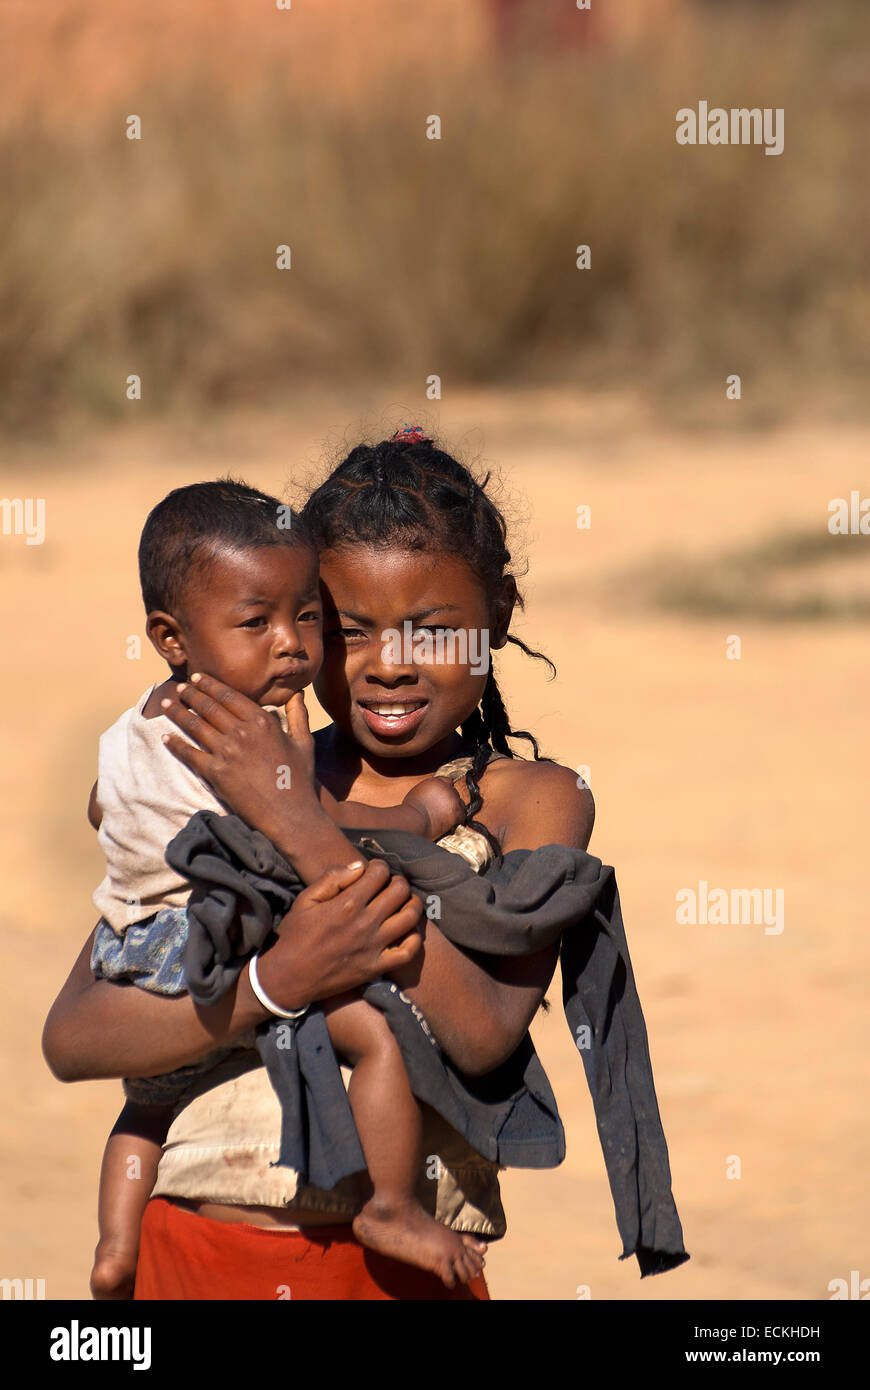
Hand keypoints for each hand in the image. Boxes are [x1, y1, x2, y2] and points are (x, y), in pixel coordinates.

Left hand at [160, 675, 317, 838]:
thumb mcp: (304, 742)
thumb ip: (298, 714)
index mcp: (262, 721)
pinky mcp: (215, 773)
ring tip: (166, 705)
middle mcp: (242, 732)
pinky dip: (175, 744)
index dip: (210, 684)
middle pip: (208, 707)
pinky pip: (189, 754)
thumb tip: (298, 693)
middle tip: (179, 688)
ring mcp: (227, 752)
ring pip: (195, 726)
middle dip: (191, 694)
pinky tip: (165, 738)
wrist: (290, 813)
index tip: (197, 678)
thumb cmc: (300, 778)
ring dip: (178, 713)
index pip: (229, 695)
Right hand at [254, 859, 424, 1007]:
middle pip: (400, 891)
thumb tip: (360, 866)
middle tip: (391, 885)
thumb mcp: (305, 900)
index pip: (379, 873)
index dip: (380, 867)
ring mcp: (373, 947)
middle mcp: (364, 923)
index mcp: (346, 904)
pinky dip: (415, 938)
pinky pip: (408, 952)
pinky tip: (408, 930)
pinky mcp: (376, 967)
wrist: (289, 977)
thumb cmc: (295, 935)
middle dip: (398, 882)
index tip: (375, 871)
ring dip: (412, 904)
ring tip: (405, 902)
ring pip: (410, 917)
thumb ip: (332, 878)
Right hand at [401, 775, 465, 839]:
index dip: (446, 790)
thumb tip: (431, 795)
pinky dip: (458, 821)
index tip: (444, 798)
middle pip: (454, 793)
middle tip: (443, 810)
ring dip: (455, 810)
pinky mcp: (457, 811)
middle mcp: (446, 788)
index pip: (447, 781)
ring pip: (460, 804)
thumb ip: (428, 791)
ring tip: (446, 818)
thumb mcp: (418, 792)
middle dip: (450, 801)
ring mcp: (453, 799)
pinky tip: (450, 824)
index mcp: (436, 782)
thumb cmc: (411, 810)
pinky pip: (462, 816)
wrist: (413, 820)